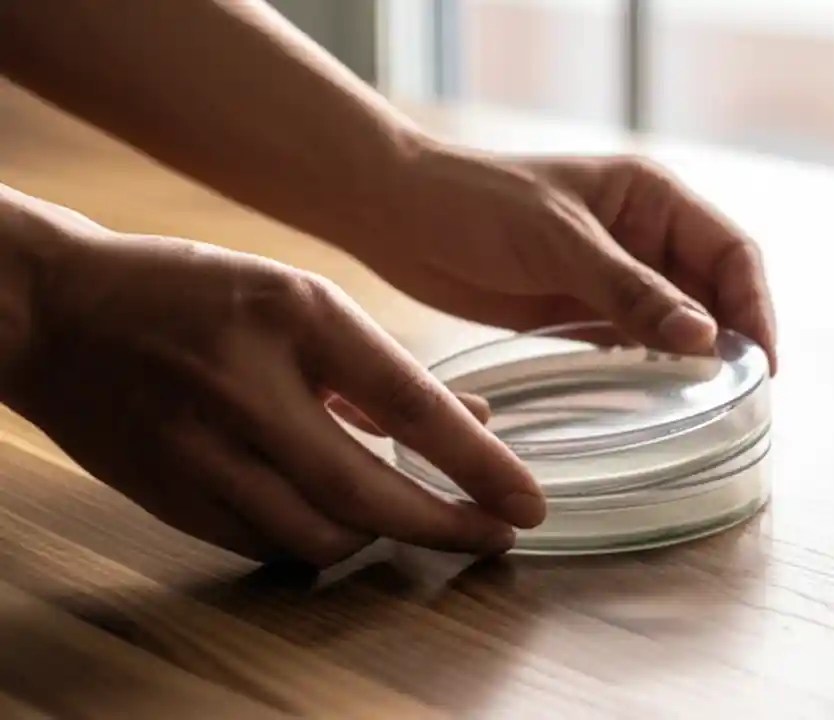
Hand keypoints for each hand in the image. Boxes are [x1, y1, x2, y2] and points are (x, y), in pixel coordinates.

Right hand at [5, 220, 544, 565]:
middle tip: (494, 539)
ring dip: (380, 537)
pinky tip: (336, 516)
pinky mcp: (170, 498)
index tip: (528, 504)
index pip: (410, 406)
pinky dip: (316, 539)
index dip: (479, 466)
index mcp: (293, 316)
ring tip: (414, 517)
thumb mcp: (300, 300)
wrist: (58, 313)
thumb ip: (383, 371)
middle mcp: (247, 389)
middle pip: (368, 495)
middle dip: (446, 528)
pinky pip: (267, 547)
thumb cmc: (195, 295)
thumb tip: (477, 423)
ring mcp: (199, 452)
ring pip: (320, 537)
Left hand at [358, 152, 776, 370]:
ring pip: (680, 320)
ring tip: (715, 404)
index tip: (763, 362)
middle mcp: (644, 235)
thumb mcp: (560, 241)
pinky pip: (637, 341)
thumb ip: (631, 290)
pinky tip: (662, 397)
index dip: (756, 304)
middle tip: (745, 396)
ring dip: (699, 356)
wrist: (398, 216)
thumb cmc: (476, 203)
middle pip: (715, 290)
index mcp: (652, 196)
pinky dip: (656, 367)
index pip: (732, 250)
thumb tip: (708, 338)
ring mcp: (615, 275)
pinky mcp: (582, 310)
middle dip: (735, 335)